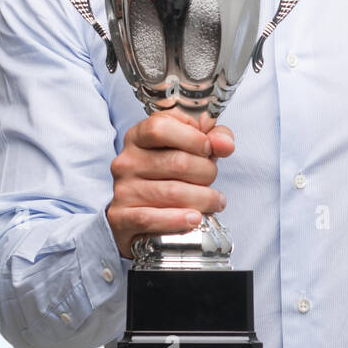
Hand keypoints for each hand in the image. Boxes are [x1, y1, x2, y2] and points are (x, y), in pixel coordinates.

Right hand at [106, 108, 235, 259]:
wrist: (140, 215)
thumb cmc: (170, 175)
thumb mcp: (191, 148)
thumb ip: (213, 137)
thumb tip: (225, 144)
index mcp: (138, 137)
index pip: (160, 128)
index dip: (192, 138)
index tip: (208, 149)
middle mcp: (127, 161)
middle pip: (176, 162)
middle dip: (206, 172)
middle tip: (212, 180)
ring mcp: (122, 190)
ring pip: (172, 192)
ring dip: (203, 199)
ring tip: (214, 201)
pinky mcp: (122, 218)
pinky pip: (151, 218)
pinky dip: (179, 220)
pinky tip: (195, 219)